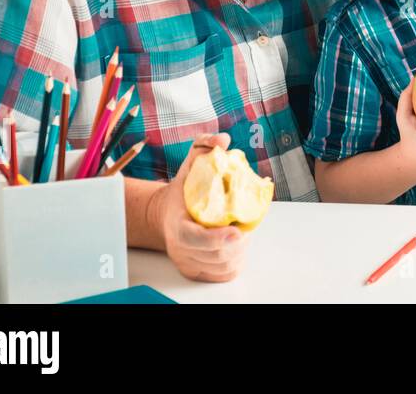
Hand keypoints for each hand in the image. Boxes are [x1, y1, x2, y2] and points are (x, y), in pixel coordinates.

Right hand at [156, 133, 248, 281]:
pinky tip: (238, 245)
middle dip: (238, 242)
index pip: (193, 238)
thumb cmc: (184, 188)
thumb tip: (222, 139)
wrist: (168, 213)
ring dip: (240, 251)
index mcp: (177, 224)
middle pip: (215, 254)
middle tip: (247, 225)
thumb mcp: (192, 162)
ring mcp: (189, 262)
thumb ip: (205, 146)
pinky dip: (236, 261)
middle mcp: (180, 248)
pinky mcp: (198, 271)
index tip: (237, 231)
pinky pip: (223, 274)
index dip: (216, 238)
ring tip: (244, 232)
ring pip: (223, 266)